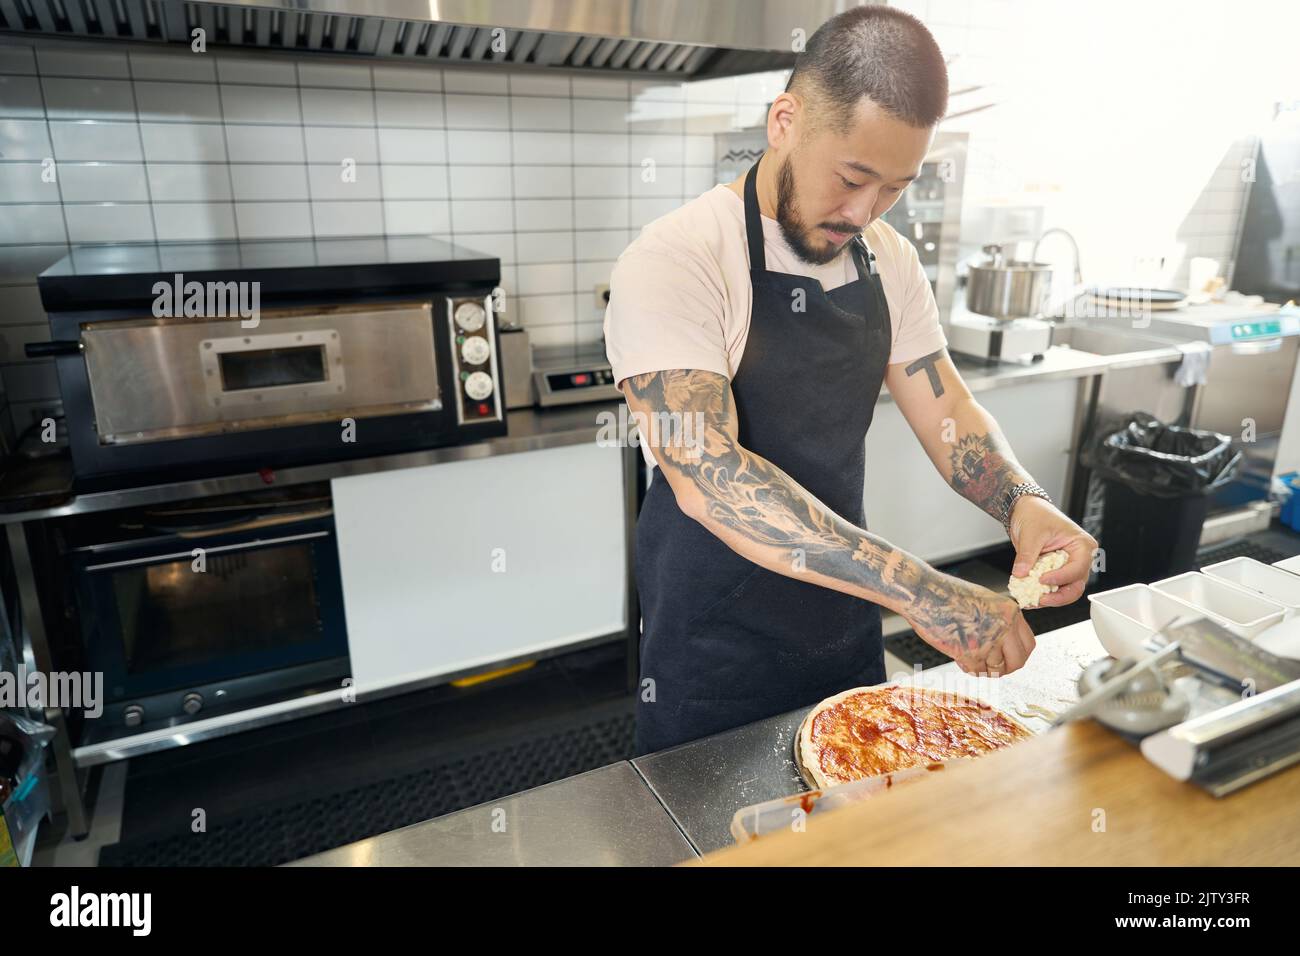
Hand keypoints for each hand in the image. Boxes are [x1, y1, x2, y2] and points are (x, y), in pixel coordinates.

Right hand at [901, 572, 1036, 676]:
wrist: (925, 593)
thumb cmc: (949, 595)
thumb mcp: (985, 601)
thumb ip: (1000, 620)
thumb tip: (1007, 644)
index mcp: (1011, 612)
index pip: (1028, 645)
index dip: (1018, 656)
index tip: (1008, 659)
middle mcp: (1005, 627)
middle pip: (1018, 661)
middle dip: (1006, 668)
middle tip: (993, 667)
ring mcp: (989, 641)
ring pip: (996, 669)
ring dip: (983, 668)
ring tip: (969, 657)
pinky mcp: (971, 653)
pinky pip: (977, 671)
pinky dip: (968, 668)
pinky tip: (958, 657)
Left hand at [1008, 495, 1097, 607]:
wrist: (1026, 511)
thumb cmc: (1036, 515)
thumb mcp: (1031, 534)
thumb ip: (1027, 555)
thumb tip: (1020, 574)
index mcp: (1082, 545)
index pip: (1077, 568)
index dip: (1061, 577)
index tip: (1041, 580)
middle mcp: (1080, 559)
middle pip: (1076, 585)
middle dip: (1059, 596)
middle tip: (1041, 599)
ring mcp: (1068, 567)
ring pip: (1066, 591)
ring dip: (1050, 598)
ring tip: (1032, 601)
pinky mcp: (1056, 572)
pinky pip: (1053, 588)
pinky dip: (1042, 595)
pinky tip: (1029, 599)